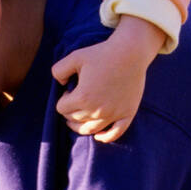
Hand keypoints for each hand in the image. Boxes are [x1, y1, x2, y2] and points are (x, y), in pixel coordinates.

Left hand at [52, 16, 163, 141]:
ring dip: (80, 127)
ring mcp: (113, 114)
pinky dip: (105, 137)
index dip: (63, 99)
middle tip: (73, 102)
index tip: (70, 90)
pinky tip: (98, 136)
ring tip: (77, 120)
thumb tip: (60, 84)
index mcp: (83, 97)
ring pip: (90, 130)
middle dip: (69, 112)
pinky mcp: (127, 114)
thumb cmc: (102, 53)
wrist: (131, 52)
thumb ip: (59, 70)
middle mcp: (97, 110)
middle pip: (74, 120)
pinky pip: (115, 133)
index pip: (62, 108)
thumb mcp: (75, 56)